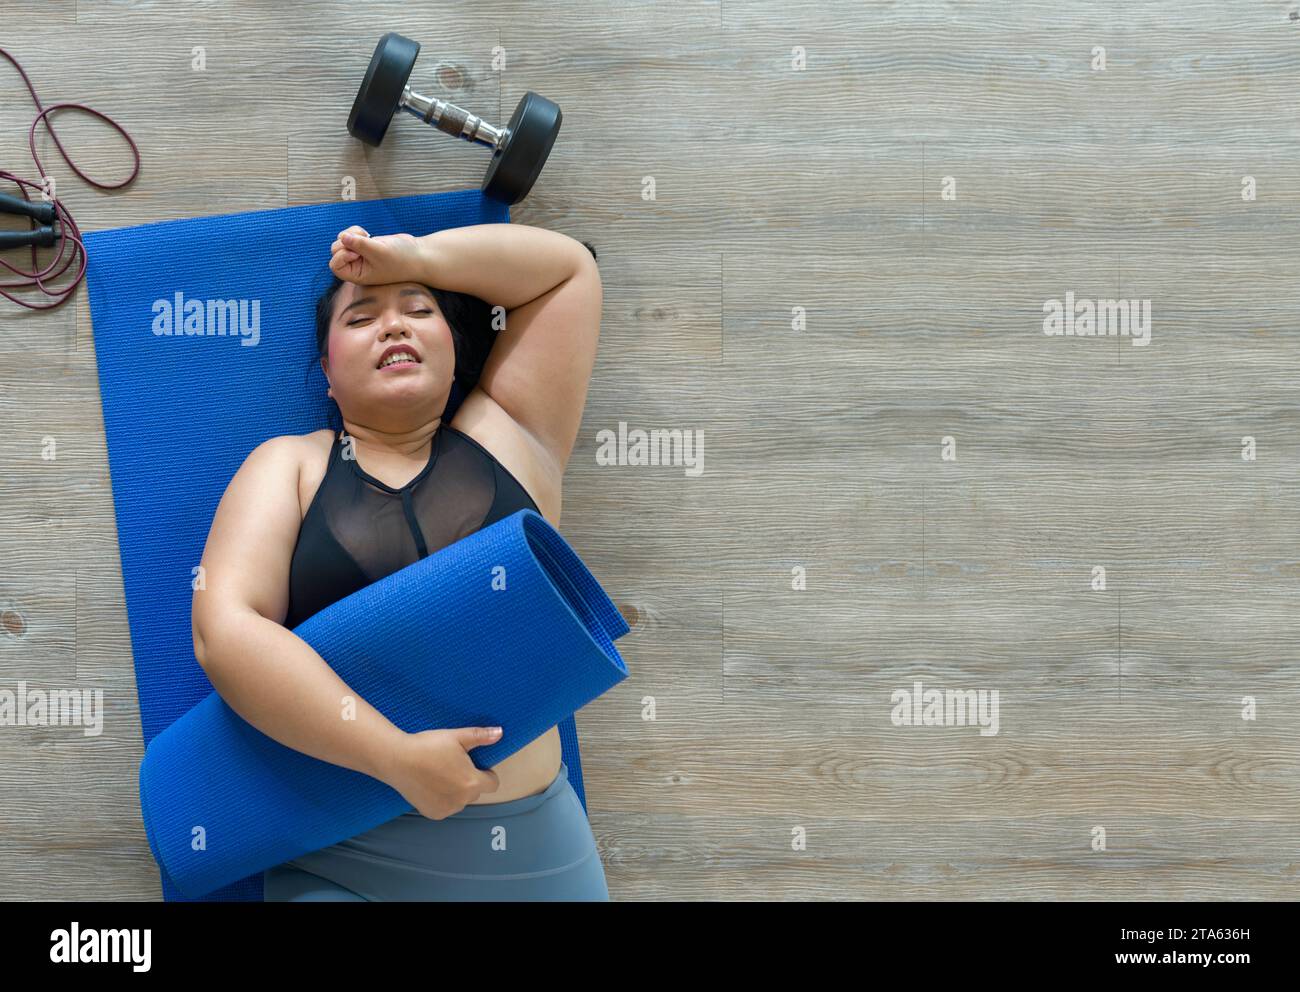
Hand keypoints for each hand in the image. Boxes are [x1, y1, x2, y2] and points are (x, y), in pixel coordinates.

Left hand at [329, 225, 428, 285]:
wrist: (418, 255)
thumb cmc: (401, 259)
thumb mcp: (379, 252)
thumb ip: (359, 244)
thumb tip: (342, 237)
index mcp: (357, 275)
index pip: (335, 265)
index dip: (341, 255)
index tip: (356, 252)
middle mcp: (356, 267)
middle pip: (336, 251)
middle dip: (345, 242)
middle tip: (363, 240)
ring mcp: (360, 256)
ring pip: (342, 241)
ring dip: (350, 234)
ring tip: (366, 236)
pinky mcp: (365, 246)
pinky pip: (350, 236)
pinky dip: (356, 232)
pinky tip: (368, 235)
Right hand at [380, 725, 502, 819]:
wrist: (397, 759)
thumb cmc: (428, 746)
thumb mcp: (457, 737)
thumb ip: (481, 736)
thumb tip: (500, 733)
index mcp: (472, 783)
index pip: (493, 784)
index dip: (486, 773)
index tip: (473, 764)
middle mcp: (462, 800)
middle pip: (475, 792)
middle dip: (469, 780)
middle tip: (452, 765)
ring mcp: (447, 809)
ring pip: (460, 800)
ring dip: (456, 791)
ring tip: (439, 773)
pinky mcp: (433, 814)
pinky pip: (446, 806)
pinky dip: (442, 799)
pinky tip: (430, 784)